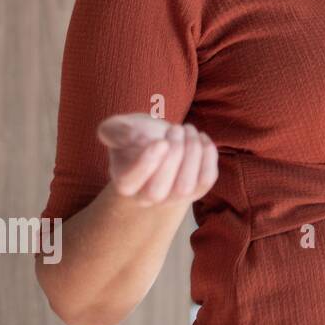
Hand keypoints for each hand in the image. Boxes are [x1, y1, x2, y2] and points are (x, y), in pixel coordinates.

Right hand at [97, 113, 219, 206]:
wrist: (157, 142)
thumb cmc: (134, 134)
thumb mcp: (116, 127)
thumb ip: (116, 131)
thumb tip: (138, 139)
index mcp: (123, 183)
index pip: (129, 183)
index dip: (146, 164)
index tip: (161, 141)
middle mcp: (146, 197)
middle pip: (157, 191)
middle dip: (172, 155)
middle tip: (175, 128)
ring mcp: (173, 198)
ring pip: (185, 187)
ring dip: (192, 152)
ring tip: (187, 129)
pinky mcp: (196, 190)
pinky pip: (206, 179)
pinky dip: (208, 156)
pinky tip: (200, 137)